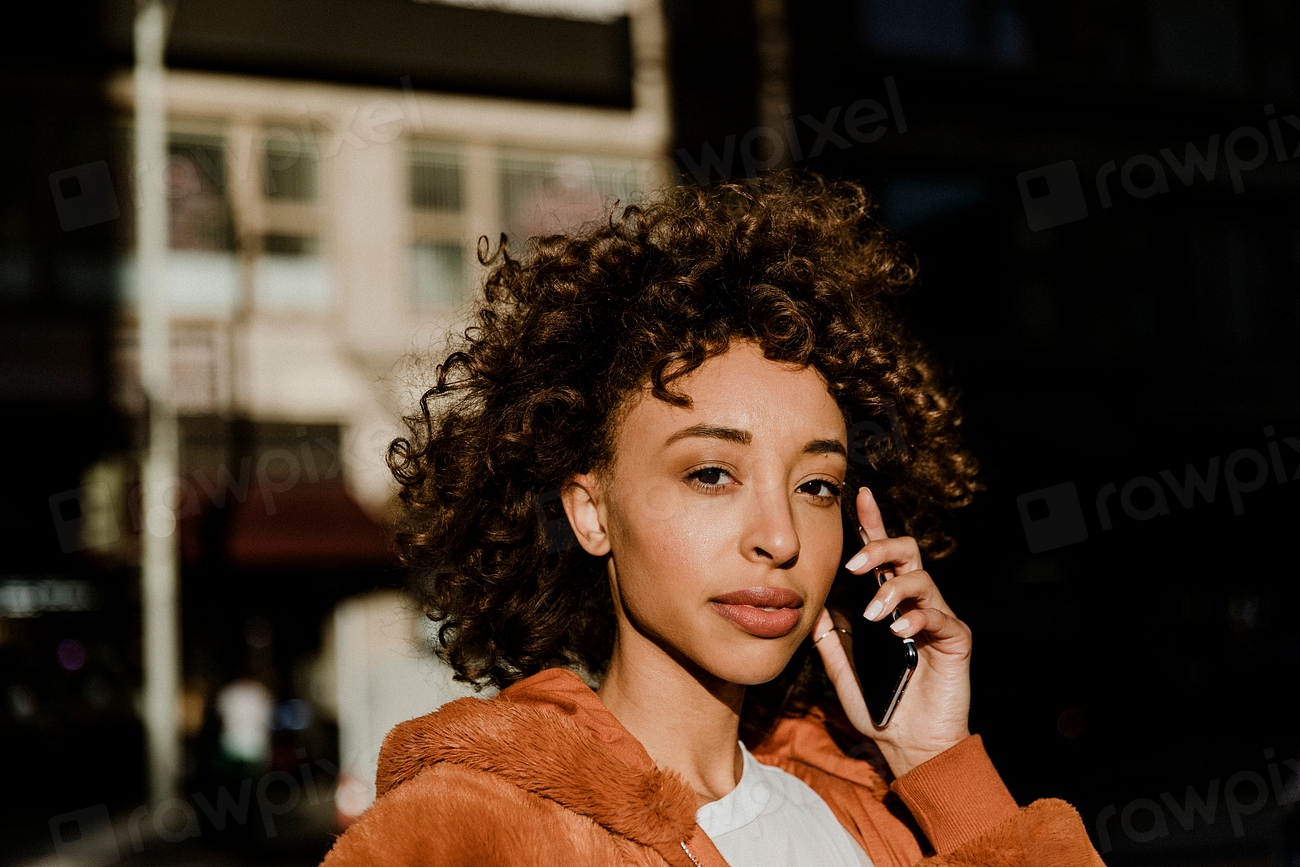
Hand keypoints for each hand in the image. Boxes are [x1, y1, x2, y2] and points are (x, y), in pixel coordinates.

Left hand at [812, 486, 971, 777]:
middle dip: (879, 548)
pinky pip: (939, 614)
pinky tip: (898, 633)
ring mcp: (936, 617)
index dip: (872, 523)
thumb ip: (829, 634)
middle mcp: (914, 602)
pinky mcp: (955, 638)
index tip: (859, 495)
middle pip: (906, 552)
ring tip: (873, 616)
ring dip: (891, 591)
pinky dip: (915, 618)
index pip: (880, 555)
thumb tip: (810, 601)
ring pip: (920, 579)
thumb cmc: (877, 704)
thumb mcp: (841, 667)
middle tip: (853, 565)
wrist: (907, 743)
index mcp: (887, 602)